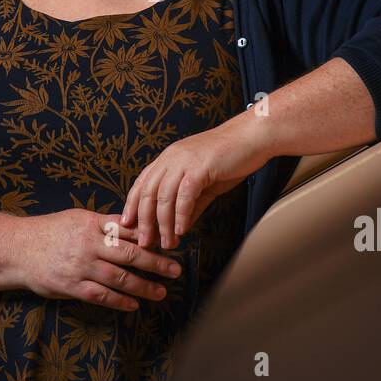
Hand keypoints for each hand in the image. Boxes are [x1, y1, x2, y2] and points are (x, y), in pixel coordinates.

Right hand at [18, 209, 182, 312]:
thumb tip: (134, 226)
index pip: (128, 230)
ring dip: (143, 286)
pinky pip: (101, 295)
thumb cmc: (50, 232)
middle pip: (131, 253)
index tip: (170, 243)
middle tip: (175, 269)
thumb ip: (104, 224)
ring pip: (120, 277)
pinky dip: (120, 301)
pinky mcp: (72, 286)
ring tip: (161, 291)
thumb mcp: (77, 219)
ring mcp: (80, 266)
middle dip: (156, 262)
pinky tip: (134, 305)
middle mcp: (89, 244)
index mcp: (92, 224)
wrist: (18, 248)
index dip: (151, 237)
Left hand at [119, 116, 271, 250]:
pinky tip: (182, 230)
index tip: (127, 224)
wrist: (253, 137)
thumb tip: (181, 225)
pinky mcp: (200, 167)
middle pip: (148, 192)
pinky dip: (181, 215)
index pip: (142, 183)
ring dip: (164, 224)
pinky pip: (185, 195)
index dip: (132, 205)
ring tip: (167, 243)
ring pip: (164, 196)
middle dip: (144, 220)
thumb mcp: (204, 182)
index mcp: (169, 158)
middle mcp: (172, 158)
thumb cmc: (230, 157)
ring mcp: (184, 161)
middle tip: (145, 241)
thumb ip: (190, 203)